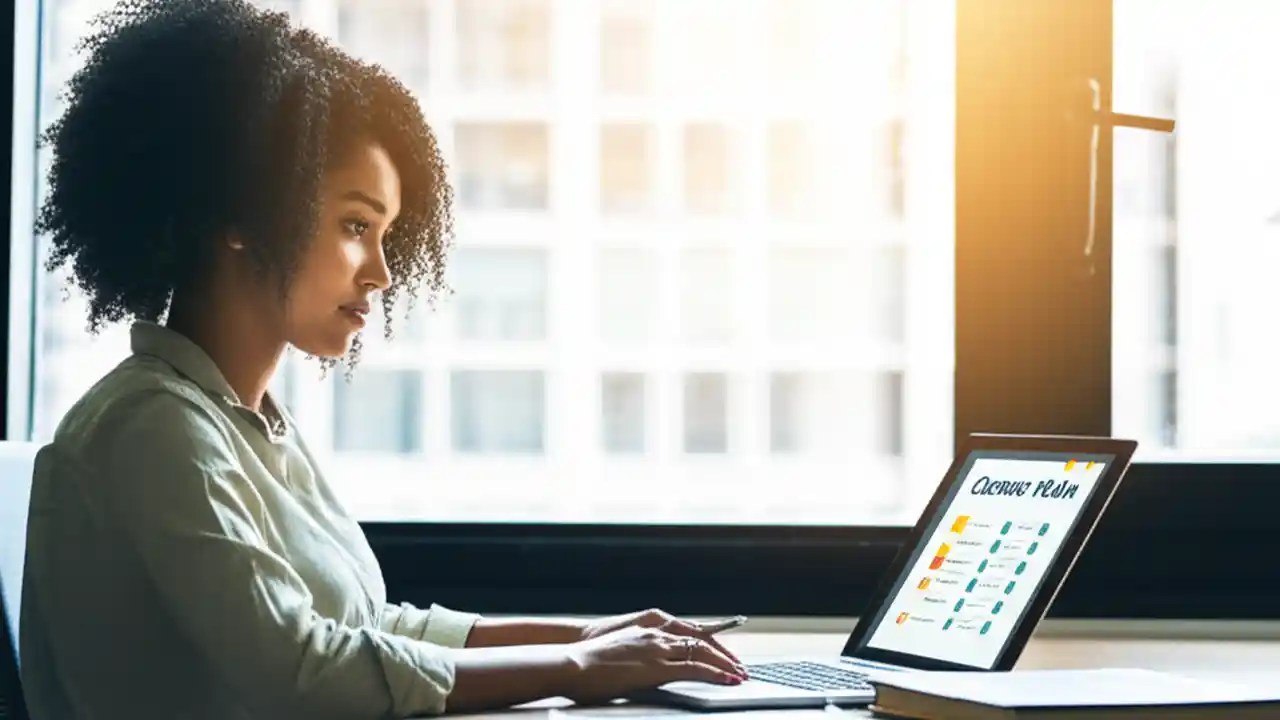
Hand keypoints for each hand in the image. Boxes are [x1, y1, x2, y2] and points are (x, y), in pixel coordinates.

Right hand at [578, 607, 744, 664]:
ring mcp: (658, 649)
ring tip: (741, 675)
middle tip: (740, 667)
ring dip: (725, 664)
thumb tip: (640, 665)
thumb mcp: (617, 651)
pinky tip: (728, 680)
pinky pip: (695, 668)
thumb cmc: (586, 662)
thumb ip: (635, 654)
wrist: (571, 662)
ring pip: (703, 652)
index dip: (709, 643)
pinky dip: (716, 674)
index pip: (688, 633)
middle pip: (701, 640)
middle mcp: (657, 634)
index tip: (723, 654)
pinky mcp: (658, 667)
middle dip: (724, 654)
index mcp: (648, 630)